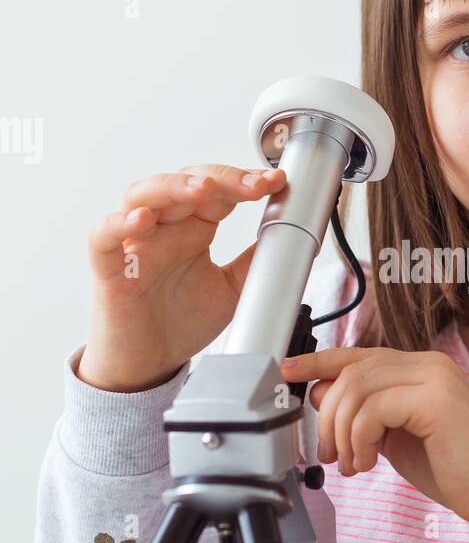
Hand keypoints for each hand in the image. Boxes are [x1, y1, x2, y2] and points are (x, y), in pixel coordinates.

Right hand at [79, 163, 286, 390]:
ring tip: (202, 189)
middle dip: (220, 178)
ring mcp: (135, 243)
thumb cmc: (182, 321)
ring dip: (173, 186)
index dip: (245, 181)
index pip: (219, 190)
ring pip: (143, 195)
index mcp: (195, 228)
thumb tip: (290, 239)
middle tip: (253, 185)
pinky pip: (103, 237)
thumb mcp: (233, 290)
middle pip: (185, 182)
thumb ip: (255, 264)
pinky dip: (118, 223)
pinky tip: (140, 219)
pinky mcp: (109, 269)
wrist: (150, 364)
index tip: (276, 182)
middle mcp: (165, 227)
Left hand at [281, 345, 468, 536]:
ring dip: (343, 433)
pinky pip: (372, 410)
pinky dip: (360, 439)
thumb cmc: (456, 470)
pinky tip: (371, 463)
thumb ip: (364, 415)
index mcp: (421, 369)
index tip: (289, 372)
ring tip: (354, 464)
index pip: (359, 356)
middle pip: (351, 372)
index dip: (319, 361)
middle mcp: (429, 364)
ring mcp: (434, 378)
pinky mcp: (435, 399)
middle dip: (328, 417)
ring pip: (356, 390)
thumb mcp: (395, 438)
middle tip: (330, 455)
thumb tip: (321, 395)